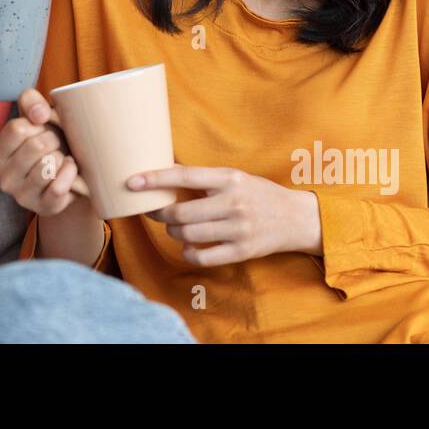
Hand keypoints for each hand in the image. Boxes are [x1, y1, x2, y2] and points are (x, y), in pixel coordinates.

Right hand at [0, 88, 86, 216]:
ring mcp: (23, 196)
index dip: (37, 124)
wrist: (69, 175)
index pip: (17, 128)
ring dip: (62, 157)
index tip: (42, 129)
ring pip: (48, 166)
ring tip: (61, 158)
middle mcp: (4, 178)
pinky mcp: (43, 208)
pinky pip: (59, 187)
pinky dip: (70, 173)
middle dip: (53, 140)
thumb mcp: (36, 117)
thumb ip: (31, 102)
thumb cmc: (49, 141)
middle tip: (55, 145)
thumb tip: (39, 114)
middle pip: (36, 146)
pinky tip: (69, 169)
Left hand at [129, 165, 320, 265]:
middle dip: (161, 214)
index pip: (184, 176)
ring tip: (175, 227)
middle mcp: (234, 202)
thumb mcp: (234, 177)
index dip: (155, 179)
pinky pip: (203, 257)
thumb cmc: (258, 194)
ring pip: (188, 235)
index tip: (132, 182)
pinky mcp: (242, 251)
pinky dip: (188, 252)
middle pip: (181, 212)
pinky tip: (189, 246)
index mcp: (229, 178)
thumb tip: (162, 171)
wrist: (297, 218)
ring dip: (174, 232)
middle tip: (155, 212)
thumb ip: (204, 178)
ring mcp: (238, 229)